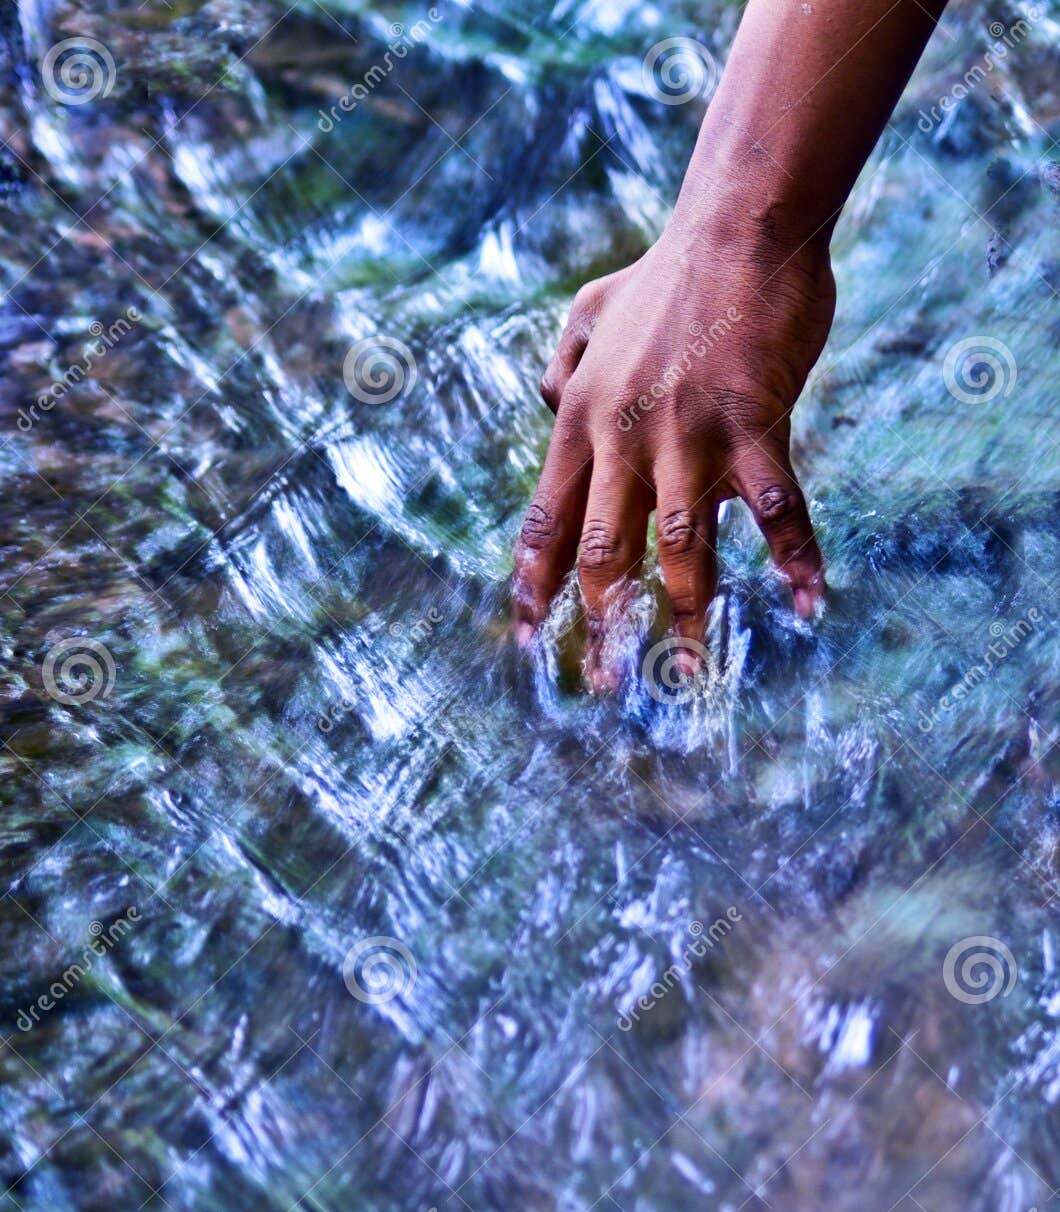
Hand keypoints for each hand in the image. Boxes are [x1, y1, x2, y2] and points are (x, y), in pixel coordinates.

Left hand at [512, 213, 835, 689]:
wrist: (737, 226)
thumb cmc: (668, 272)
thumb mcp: (589, 311)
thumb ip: (562, 364)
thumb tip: (546, 403)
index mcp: (581, 419)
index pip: (547, 519)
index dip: (535, 584)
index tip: (527, 639)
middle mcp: (624, 435)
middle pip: (606, 550)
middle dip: (603, 623)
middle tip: (606, 682)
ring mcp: (688, 432)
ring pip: (683, 543)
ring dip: (689, 610)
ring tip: (690, 666)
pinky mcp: (752, 423)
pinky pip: (775, 506)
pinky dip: (795, 556)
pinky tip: (809, 602)